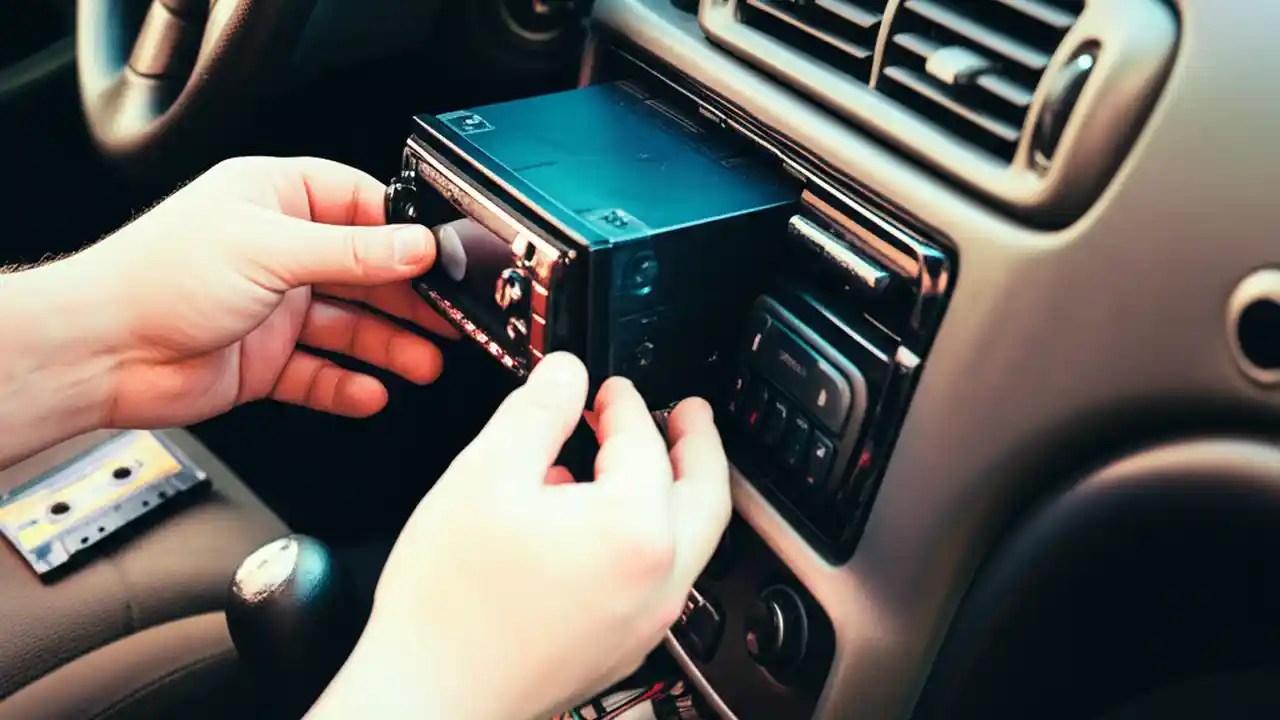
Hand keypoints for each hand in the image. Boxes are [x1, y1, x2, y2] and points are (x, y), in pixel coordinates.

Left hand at [42, 156, 454, 428]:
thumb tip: (415, 248)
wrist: (100, 351)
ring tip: (425, 362)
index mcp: (276, 199)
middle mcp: (279, 251)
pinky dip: (347, 385)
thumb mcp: (271, 249)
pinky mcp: (265, 360)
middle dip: (407, 299)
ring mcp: (273, 308)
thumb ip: (353, 253)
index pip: (360, 206)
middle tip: (450, 319)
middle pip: (364, 273)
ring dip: (389, 346)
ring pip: (349, 327)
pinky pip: (320, 373)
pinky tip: (372, 393)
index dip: (403, 234)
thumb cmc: (158, 277)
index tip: (439, 259)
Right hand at [308, 353, 731, 719]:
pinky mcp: (623, 646)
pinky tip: (599, 523)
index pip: (645, 442)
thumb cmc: (450, 603)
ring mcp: (645, 620)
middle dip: (699, 445)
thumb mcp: (485, 474)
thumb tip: (567, 373)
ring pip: (688, 541)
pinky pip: (659, 576)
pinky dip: (650, 535)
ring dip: (678, 490)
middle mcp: (657, 580)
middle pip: (704, 495)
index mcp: (634, 530)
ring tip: (651, 459)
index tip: (609, 388)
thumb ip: (538, 409)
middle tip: (690, 412)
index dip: (626, 403)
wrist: (430, 699)